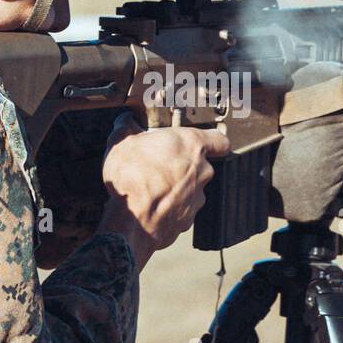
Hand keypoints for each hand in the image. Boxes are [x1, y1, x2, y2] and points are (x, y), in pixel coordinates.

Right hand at [97, 113, 230, 268]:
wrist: (131, 219)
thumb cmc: (132, 176)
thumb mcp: (122, 141)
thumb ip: (127, 127)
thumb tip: (125, 122)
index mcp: (192, 145)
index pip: (220, 141)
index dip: (213, 142)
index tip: (204, 142)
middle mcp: (201, 171)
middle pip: (201, 166)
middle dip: (183, 165)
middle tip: (160, 164)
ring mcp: (197, 198)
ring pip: (190, 189)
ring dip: (176, 188)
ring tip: (151, 187)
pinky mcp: (187, 220)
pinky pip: (180, 210)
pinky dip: (169, 208)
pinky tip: (150, 206)